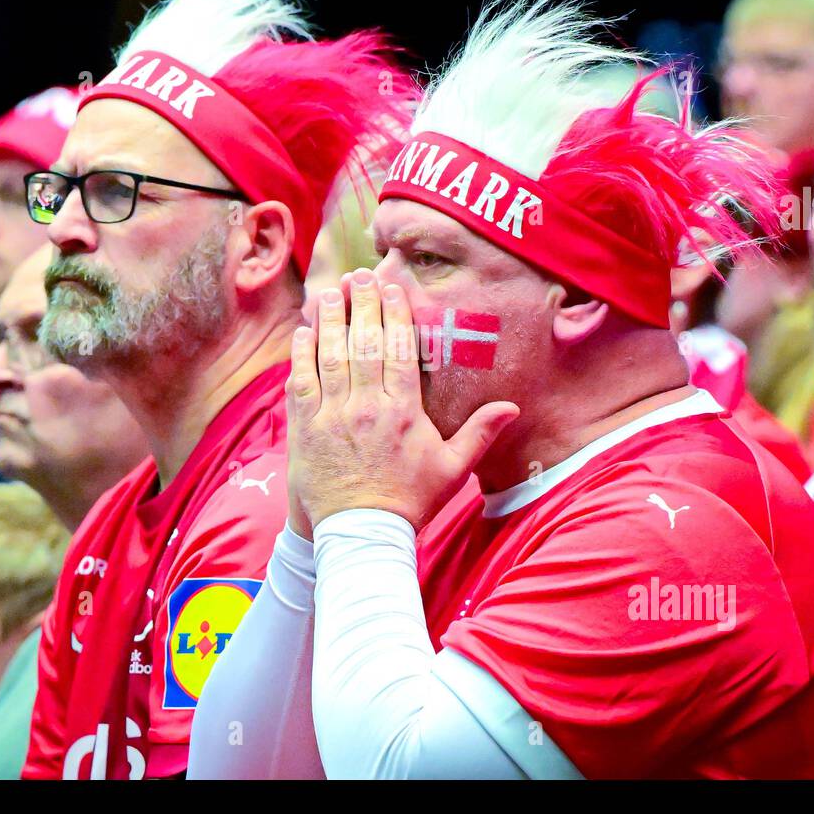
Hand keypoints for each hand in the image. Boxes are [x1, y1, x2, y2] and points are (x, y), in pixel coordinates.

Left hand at [285, 268, 518, 534]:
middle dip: (362, 305)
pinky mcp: (305, 430)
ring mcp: (332, 417)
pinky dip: (302, 353)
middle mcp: (366, 408)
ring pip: (330, 356)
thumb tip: (512, 406)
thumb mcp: (453, 469)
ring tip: (332, 291)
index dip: (394, 314)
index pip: (398, 351)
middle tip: (360, 276)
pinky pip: (301, 382)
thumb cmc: (410, 502)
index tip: (392, 288)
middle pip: (363, 343)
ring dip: (331, 319)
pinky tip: (305, 330)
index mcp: (403, 412)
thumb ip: (480, 433)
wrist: (361, 537)